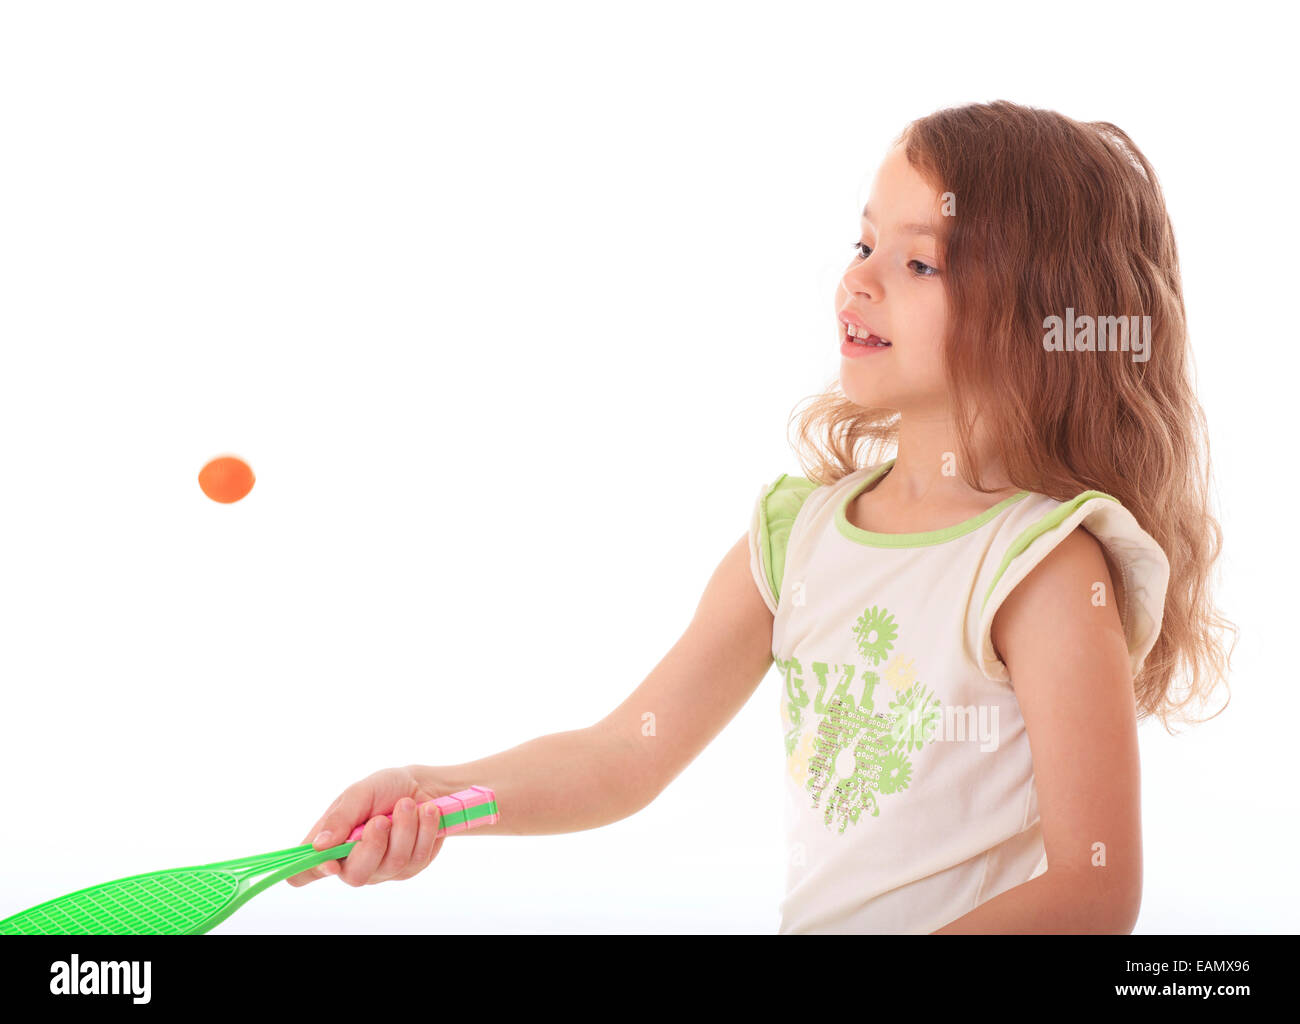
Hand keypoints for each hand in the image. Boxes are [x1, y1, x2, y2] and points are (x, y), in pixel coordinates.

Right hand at [287, 765, 447, 887]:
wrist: (425, 785)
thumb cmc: (385, 788)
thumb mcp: (359, 793)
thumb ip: (340, 818)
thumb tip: (319, 846)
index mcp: (330, 843)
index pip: (306, 871)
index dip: (312, 872)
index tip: (329, 863)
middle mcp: (353, 862)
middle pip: (355, 876)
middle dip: (372, 845)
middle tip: (382, 819)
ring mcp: (383, 868)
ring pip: (392, 864)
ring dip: (403, 829)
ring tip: (408, 804)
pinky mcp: (411, 867)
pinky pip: (417, 858)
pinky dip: (423, 830)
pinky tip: (426, 812)